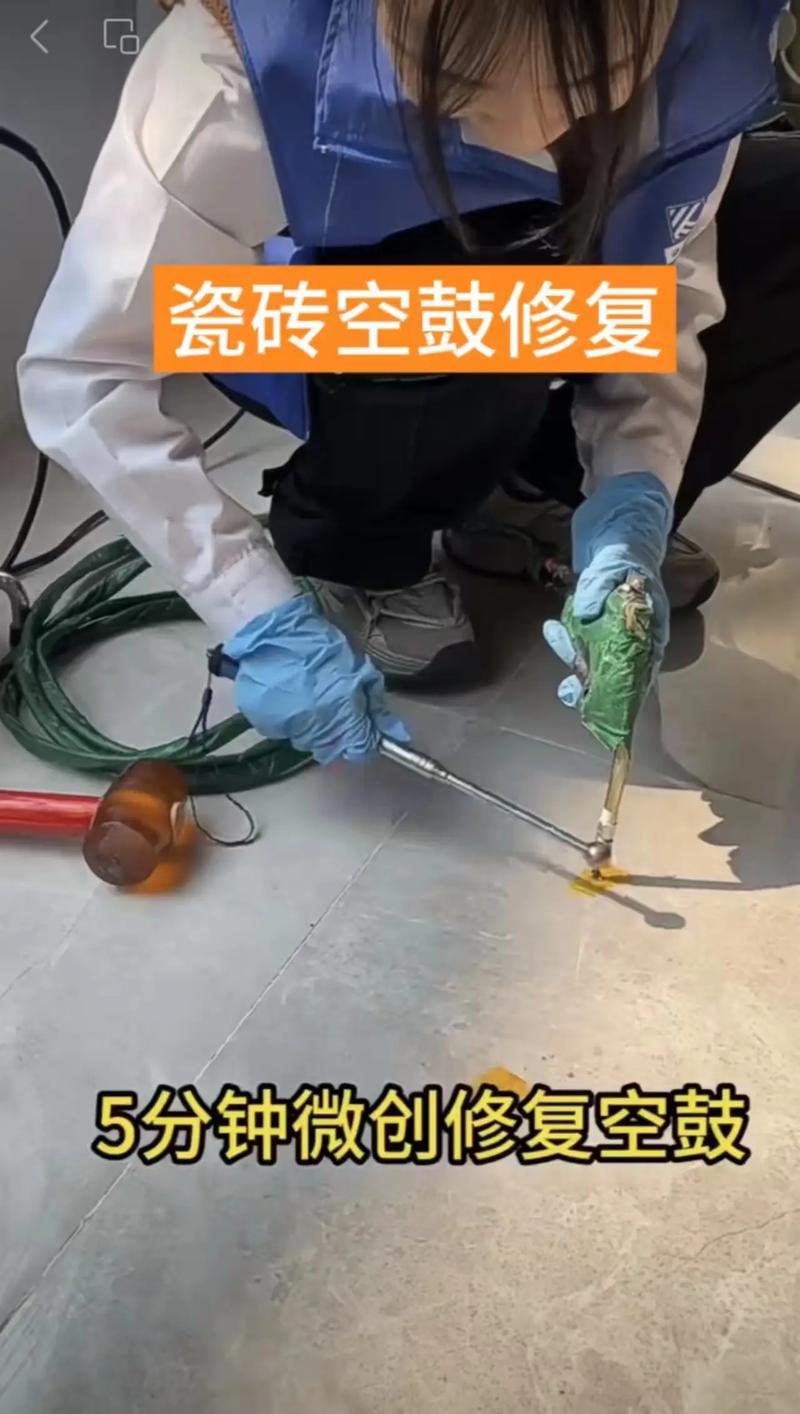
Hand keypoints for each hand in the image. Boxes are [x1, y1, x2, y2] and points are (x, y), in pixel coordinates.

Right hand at [223, 595, 409, 764]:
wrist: (270, 628)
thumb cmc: (319, 643)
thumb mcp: (356, 668)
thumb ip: (375, 704)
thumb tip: (396, 733)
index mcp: (342, 715)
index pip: (361, 749)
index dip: (366, 739)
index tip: (366, 726)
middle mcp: (315, 731)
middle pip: (334, 750)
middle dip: (340, 733)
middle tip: (336, 705)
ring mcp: (288, 730)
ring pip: (309, 743)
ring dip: (315, 728)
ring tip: (311, 697)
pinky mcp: (265, 725)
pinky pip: (286, 732)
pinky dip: (292, 720)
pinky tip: (291, 696)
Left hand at [544, 473, 671, 709]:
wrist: (617, 509)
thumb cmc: (628, 535)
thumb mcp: (618, 557)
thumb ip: (602, 585)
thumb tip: (585, 616)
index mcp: (650, 621)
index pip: (641, 666)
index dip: (625, 691)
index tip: (607, 708)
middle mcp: (633, 627)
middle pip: (616, 667)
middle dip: (594, 682)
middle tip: (574, 693)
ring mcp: (611, 619)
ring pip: (595, 653)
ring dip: (576, 660)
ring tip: (560, 654)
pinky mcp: (592, 610)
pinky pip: (580, 634)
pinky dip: (567, 639)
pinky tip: (555, 631)